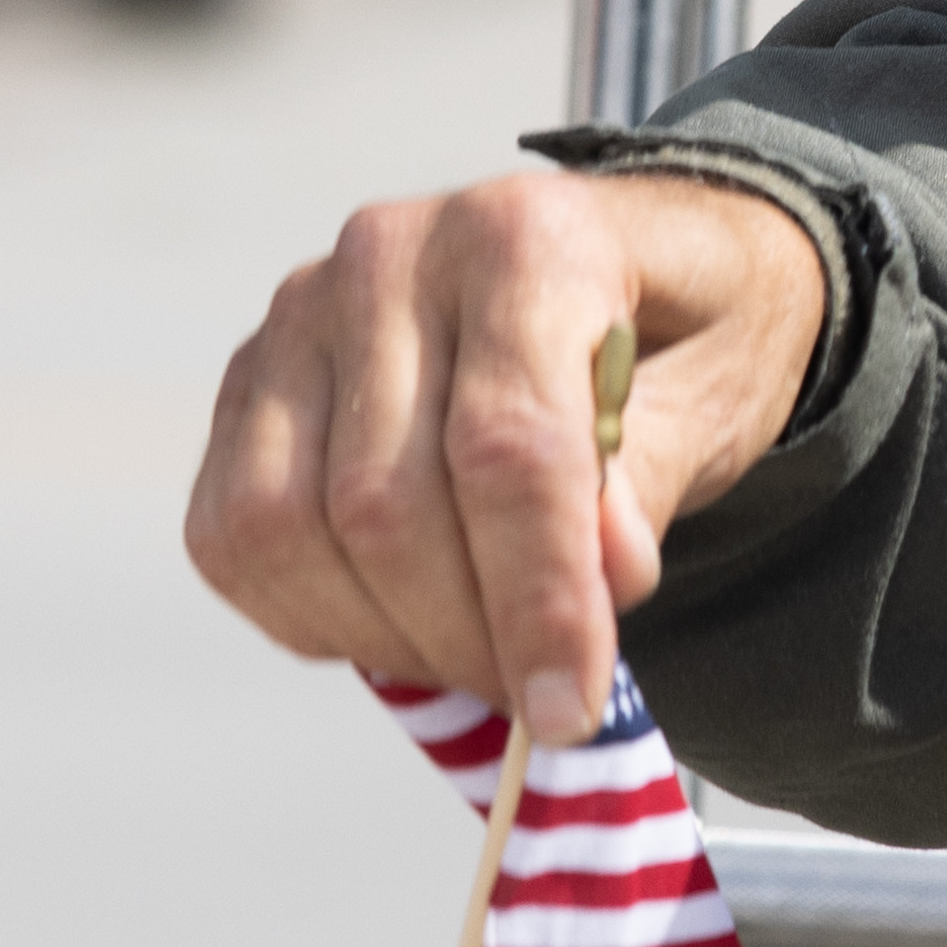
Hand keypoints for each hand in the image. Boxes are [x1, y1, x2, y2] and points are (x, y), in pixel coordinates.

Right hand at [186, 164, 830, 745]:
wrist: (614, 268)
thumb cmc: (675, 338)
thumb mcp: (715, 395)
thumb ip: (655, 477)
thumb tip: (601, 571)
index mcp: (523, 237)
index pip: (505, 447)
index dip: (536, 599)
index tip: (567, 709)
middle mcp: (388, 255)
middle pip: (385, 504)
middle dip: (463, 637)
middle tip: (535, 696)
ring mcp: (298, 314)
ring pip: (289, 527)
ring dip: (384, 635)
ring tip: (474, 652)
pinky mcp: (248, 380)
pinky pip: (231, 534)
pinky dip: (309, 613)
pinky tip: (396, 616)